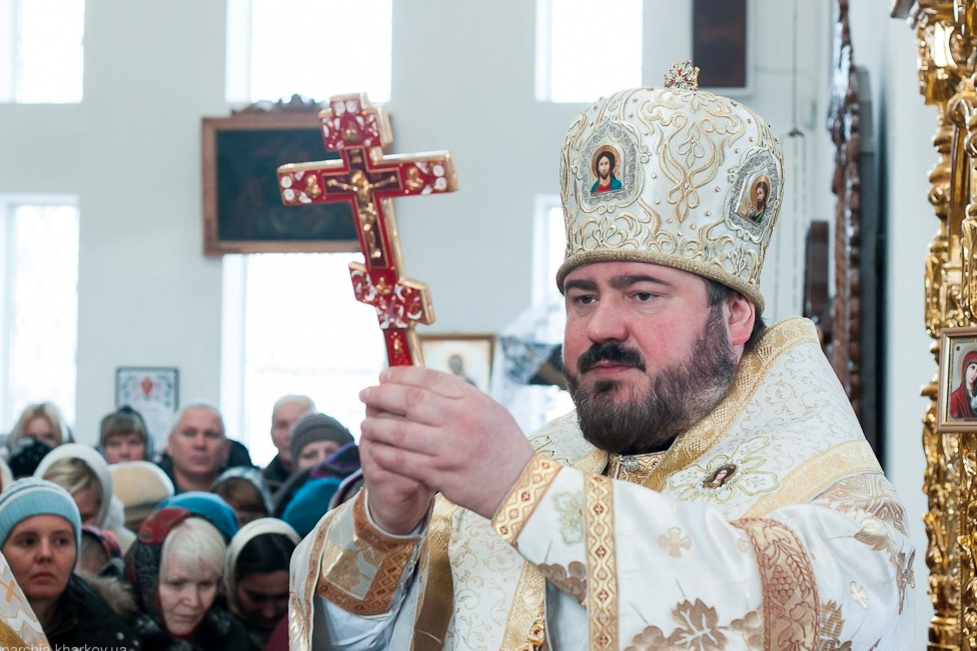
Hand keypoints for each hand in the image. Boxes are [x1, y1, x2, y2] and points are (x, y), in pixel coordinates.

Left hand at [359, 366, 534, 520]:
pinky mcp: (440, 473)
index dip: (401, 374)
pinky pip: (402, 460)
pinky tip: (375, 449)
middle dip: (381, 395)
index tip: (383, 375)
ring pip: (400, 431)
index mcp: (472, 400)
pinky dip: (385, 452)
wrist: (520, 486)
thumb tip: (423, 385)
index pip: (429, 378)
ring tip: (366, 423)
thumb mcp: (490, 411)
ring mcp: (449, 447)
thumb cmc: (504, 447)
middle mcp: (460, 419)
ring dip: (377, 426)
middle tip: (364, 394)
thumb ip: (460, 397)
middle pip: (410, 400)